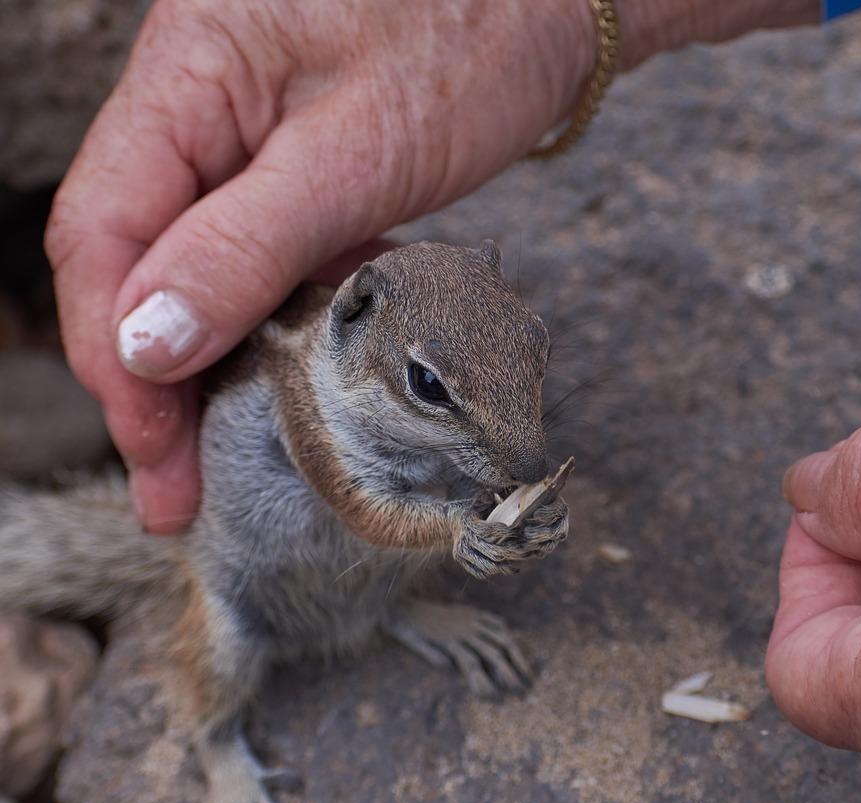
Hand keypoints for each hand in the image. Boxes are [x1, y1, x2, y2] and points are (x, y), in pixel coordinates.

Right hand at [44, 0, 597, 530]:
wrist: (554, 6)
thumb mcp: (355, 155)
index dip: (116, 356)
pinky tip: (305, 371)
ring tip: (232, 454)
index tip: (154, 454)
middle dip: (152, 380)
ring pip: (198, 266)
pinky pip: (265, 254)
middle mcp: (197, 105)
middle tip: (179, 491)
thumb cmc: (470, 40)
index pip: (100, 233)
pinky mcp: (300, 166)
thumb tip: (145, 344)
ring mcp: (247, 137)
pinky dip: (279, 319)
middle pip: (135, 259)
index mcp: (185, 77)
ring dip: (214, 362)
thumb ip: (244, 246)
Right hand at [452, 497, 568, 578]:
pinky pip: (481, 572)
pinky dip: (497, 572)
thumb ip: (492, 499)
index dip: (509, 533)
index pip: (492, 532)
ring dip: (508, 565)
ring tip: (521, 560)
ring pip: (489, 566)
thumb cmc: (470, 508)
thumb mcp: (480, 499)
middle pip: (494, 553)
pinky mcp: (463, 562)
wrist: (446, 521)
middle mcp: (464, 541)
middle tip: (529, 549)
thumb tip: (507, 498)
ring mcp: (462, 553)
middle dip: (514, 552)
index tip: (522, 529)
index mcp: (469, 524)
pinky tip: (511, 567)